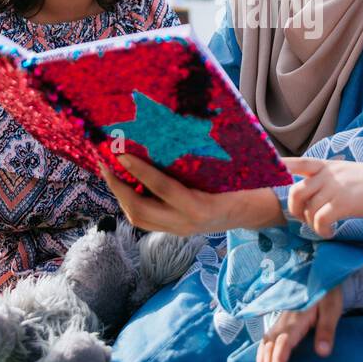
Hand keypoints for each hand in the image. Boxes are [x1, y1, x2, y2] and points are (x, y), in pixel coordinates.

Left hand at [97, 153, 284, 234]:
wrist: (257, 212)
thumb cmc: (247, 184)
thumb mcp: (229, 170)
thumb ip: (202, 159)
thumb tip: (172, 131)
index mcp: (201, 207)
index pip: (163, 189)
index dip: (140, 171)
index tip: (121, 154)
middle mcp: (186, 224)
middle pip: (140, 211)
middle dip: (118, 187)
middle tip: (105, 162)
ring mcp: (179, 230)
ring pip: (139, 219)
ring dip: (120, 195)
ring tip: (110, 171)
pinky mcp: (174, 229)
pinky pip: (146, 220)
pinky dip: (131, 201)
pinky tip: (126, 183)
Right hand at [256, 286, 342, 361]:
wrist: (319, 273)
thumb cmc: (327, 292)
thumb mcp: (332, 308)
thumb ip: (326, 330)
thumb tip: (322, 353)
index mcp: (294, 321)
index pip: (282, 346)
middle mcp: (282, 323)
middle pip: (269, 350)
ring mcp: (279, 323)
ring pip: (264, 347)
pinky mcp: (280, 324)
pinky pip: (266, 343)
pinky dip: (261, 357)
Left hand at [282, 157, 362, 237]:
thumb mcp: (344, 171)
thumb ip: (326, 177)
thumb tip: (311, 192)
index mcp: (326, 165)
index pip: (298, 162)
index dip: (281, 166)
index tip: (270, 169)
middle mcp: (327, 175)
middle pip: (296, 191)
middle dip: (294, 208)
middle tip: (301, 218)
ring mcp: (333, 189)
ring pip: (308, 209)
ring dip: (310, 223)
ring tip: (321, 228)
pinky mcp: (341, 204)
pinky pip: (320, 220)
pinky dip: (321, 230)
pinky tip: (329, 233)